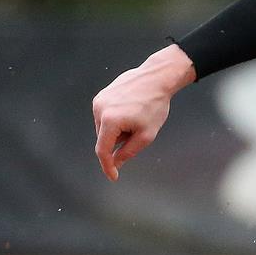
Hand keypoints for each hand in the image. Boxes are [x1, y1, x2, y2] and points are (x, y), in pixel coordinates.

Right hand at [93, 44, 194, 179]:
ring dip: (119, 130)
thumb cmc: (154, 105)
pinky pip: (106, 116)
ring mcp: (98, 101)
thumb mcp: (146, 135)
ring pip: (105, 128)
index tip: (113, 176)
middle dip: (120, 141)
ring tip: (136, 117)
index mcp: (109, 121)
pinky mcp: (101, 95)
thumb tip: (116, 163)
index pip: (103, 150)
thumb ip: (128, 152)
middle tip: (138, 130)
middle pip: (105, 139)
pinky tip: (131, 110)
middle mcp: (99, 109)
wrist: (156, 78)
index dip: (107, 166)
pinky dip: (116, 120)